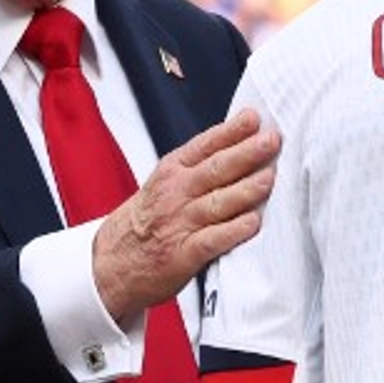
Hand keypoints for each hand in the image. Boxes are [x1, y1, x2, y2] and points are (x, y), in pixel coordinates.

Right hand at [91, 109, 278, 316]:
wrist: (111, 264)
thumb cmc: (146, 222)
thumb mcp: (164, 185)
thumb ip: (198, 169)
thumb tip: (242, 146)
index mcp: (171, 172)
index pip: (205, 145)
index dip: (231, 131)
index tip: (255, 118)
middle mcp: (174, 194)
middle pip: (215, 169)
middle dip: (246, 153)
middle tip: (272, 140)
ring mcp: (178, 224)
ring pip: (217, 202)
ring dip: (245, 190)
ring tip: (269, 178)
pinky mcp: (183, 255)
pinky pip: (211, 240)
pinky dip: (232, 231)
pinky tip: (252, 223)